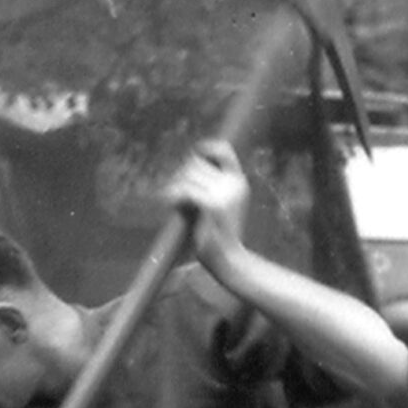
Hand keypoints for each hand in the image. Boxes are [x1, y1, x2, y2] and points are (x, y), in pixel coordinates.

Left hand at [171, 139, 248, 263]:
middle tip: (176, 190)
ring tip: (172, 198)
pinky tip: (169, 201)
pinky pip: (184, 189)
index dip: (207, 147)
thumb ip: (209, 184)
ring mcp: (224, 194)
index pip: (223, 150)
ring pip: (187, 175)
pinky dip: (172, 194)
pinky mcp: (212, 205)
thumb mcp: (220, 204)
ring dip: (175, 184)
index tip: (195, 152)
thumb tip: (187, 165)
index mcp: (239, 182)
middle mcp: (233, 184)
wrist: (229, 260)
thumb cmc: (219, 235)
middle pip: (195, 163)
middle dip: (181, 174)